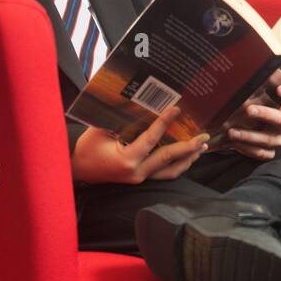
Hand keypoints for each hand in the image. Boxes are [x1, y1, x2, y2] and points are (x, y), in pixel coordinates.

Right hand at [71, 106, 208, 184]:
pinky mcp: (140, 179)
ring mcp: (140, 178)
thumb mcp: (100, 130)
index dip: (165, 122)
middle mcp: (137, 172)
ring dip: (188, 158)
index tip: (177, 109)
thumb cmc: (86, 148)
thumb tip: (140, 102)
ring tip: (201, 147)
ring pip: (171, 171)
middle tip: (204, 136)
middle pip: (169, 159)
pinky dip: (178, 164)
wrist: (76, 169)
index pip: (152, 139)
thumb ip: (120, 119)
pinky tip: (188, 155)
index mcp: (127, 159)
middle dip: (189, 147)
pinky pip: (164, 174)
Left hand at [223, 72, 280, 159]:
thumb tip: (254, 63)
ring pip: (268, 139)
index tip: (278, 89)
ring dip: (249, 135)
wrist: (240, 126)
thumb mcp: (253, 91)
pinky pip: (261, 153)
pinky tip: (234, 143)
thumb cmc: (250, 103)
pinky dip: (247, 149)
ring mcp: (277, 138)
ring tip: (231, 131)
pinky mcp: (268, 152)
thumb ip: (257, 80)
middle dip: (265, 114)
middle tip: (249, 109)